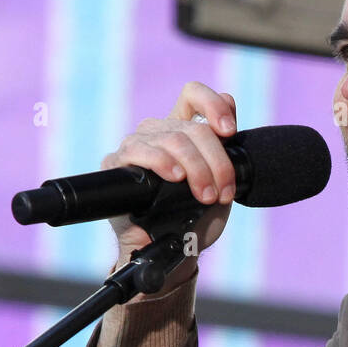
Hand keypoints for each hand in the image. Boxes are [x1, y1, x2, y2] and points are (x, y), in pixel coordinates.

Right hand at [104, 81, 237, 264]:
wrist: (175, 251)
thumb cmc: (196, 217)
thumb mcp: (221, 184)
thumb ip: (227, 150)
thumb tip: (230, 110)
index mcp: (183, 130)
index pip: (193, 95)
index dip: (213, 104)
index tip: (230, 131)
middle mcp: (159, 131)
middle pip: (193, 127)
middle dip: (216, 162)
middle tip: (222, 193)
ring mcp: (136, 144)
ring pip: (172, 138)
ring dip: (197, 168)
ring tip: (206, 196)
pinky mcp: (117, 163)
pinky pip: (139, 150)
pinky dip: (162, 162)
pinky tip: (174, 176)